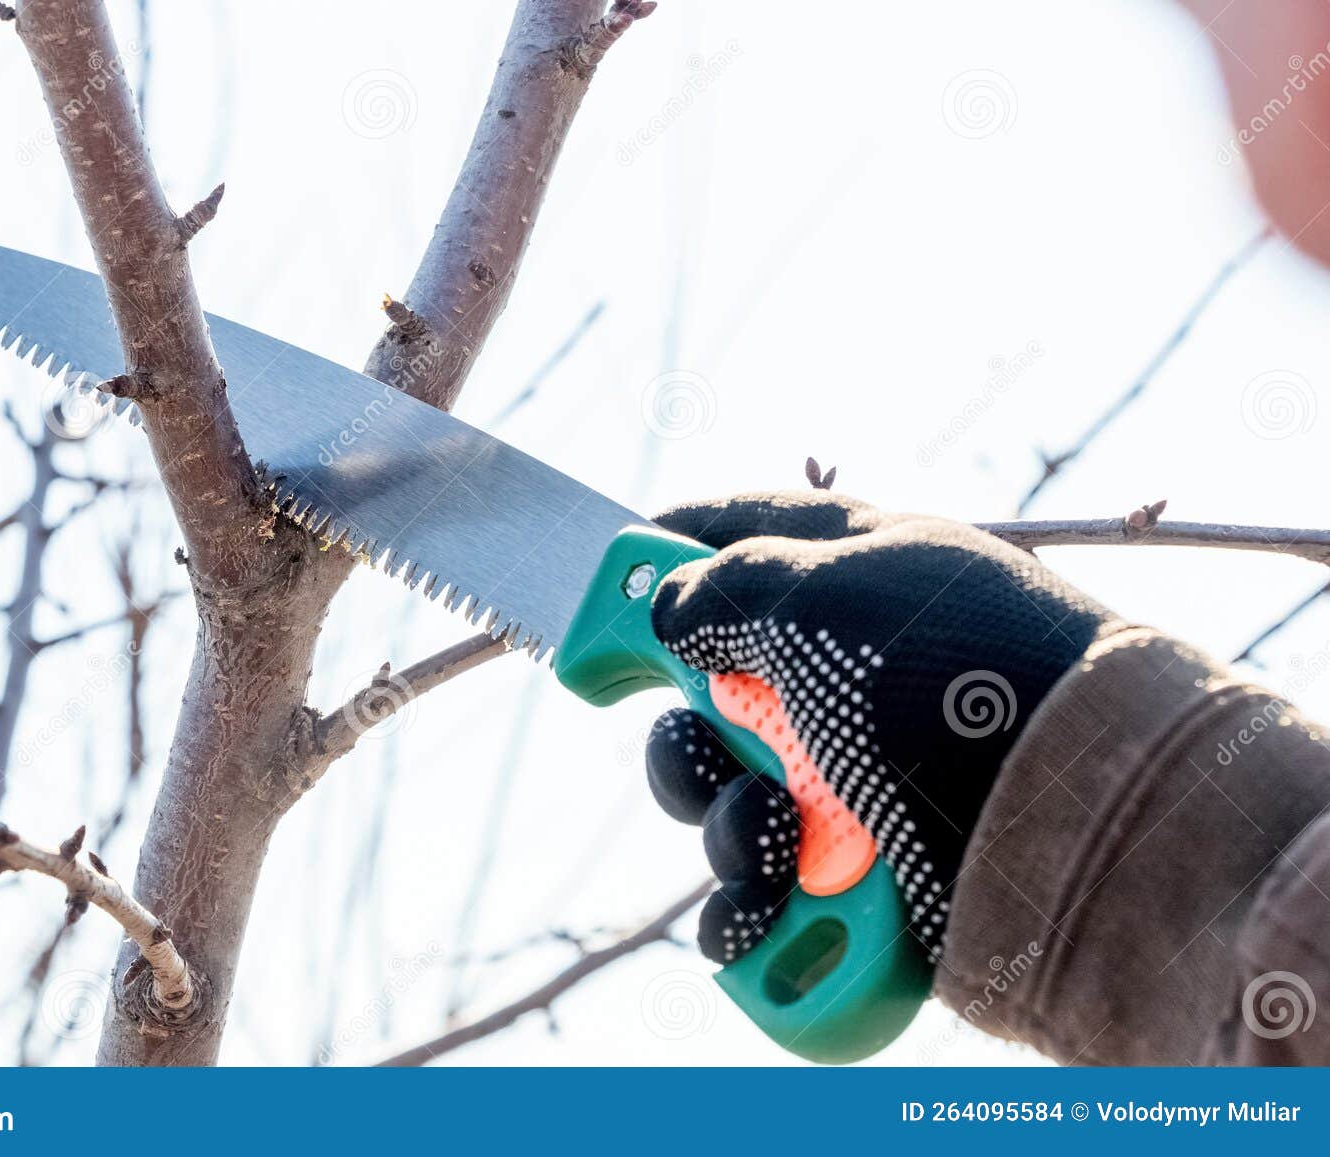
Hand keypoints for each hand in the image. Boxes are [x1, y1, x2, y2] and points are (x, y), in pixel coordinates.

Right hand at [642, 492, 1118, 962]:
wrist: (1083, 827)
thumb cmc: (955, 682)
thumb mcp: (819, 600)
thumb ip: (718, 589)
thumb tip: (664, 609)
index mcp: (854, 575)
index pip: (738, 535)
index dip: (660, 551)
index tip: (596, 580)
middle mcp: (852, 675)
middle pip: (704, 697)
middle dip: (682, 735)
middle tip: (706, 742)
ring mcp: (860, 779)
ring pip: (723, 805)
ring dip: (727, 825)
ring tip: (779, 834)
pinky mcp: (866, 876)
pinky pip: (760, 899)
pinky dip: (748, 915)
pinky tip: (764, 912)